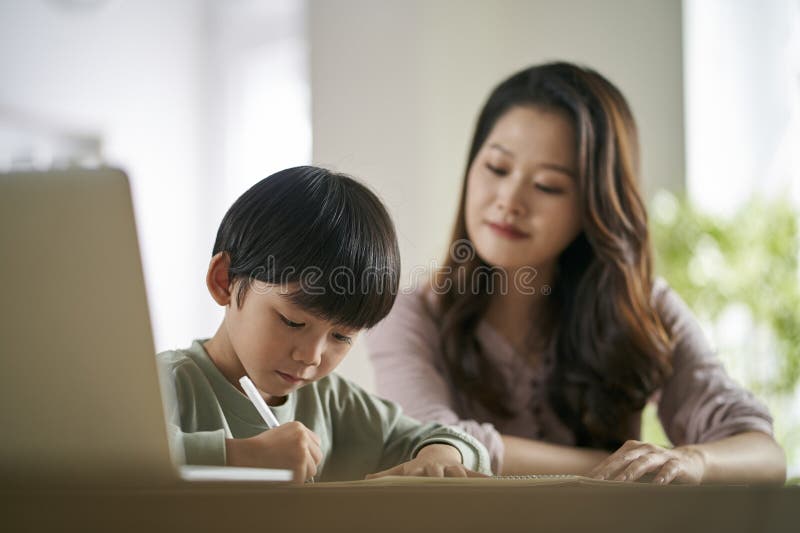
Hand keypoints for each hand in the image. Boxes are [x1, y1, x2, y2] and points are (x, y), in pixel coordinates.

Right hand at [225, 421, 322, 482]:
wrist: (247, 456)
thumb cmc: (259, 448)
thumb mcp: (279, 434)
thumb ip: (295, 440)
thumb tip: (308, 452)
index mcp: (298, 428)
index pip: (316, 441)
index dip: (310, 451)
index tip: (304, 457)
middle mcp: (303, 439)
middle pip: (318, 456)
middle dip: (308, 463)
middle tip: (296, 468)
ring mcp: (302, 453)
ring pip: (312, 469)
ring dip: (301, 474)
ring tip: (284, 471)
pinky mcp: (299, 468)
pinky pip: (303, 479)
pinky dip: (294, 481)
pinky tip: (282, 476)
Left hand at [365, 443, 487, 478]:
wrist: (438, 453)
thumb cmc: (417, 468)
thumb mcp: (401, 470)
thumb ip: (384, 476)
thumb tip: (364, 480)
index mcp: (422, 470)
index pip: (421, 475)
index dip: (421, 478)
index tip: (422, 482)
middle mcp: (439, 469)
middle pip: (443, 474)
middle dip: (446, 478)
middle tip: (449, 487)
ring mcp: (453, 470)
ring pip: (462, 474)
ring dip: (467, 479)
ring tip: (477, 490)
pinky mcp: (466, 472)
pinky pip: (478, 476)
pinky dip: (486, 480)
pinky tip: (499, 485)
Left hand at [588, 439, 704, 484]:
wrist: (689, 461)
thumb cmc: (657, 467)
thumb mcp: (639, 467)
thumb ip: (622, 473)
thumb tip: (599, 484)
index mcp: (632, 449)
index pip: (613, 460)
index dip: (600, 470)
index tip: (587, 480)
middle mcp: (645, 449)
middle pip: (625, 459)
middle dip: (610, 470)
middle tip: (598, 481)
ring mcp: (661, 455)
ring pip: (645, 462)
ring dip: (632, 471)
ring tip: (622, 481)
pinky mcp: (677, 464)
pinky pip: (669, 469)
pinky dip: (663, 476)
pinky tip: (657, 484)